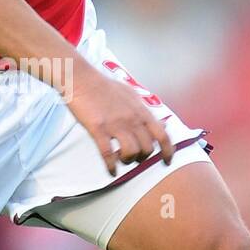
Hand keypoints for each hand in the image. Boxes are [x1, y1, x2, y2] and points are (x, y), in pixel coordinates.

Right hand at [67, 61, 173, 176]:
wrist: (82, 79)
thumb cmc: (105, 87)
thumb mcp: (132, 95)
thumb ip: (147, 112)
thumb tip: (163, 124)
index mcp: (141, 111)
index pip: (162, 135)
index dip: (168, 151)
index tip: (167, 161)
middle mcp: (132, 118)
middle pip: (147, 148)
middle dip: (142, 157)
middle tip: (134, 157)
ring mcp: (115, 124)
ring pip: (131, 153)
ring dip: (127, 160)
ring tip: (121, 159)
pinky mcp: (98, 129)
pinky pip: (108, 154)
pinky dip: (111, 166)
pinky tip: (111, 170)